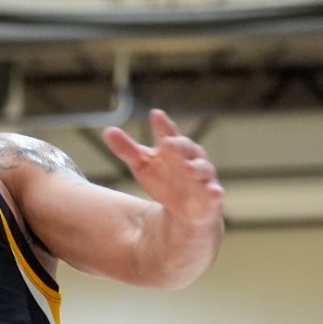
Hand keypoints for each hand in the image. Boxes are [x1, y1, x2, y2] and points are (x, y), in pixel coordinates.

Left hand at [104, 109, 223, 225]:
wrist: (183, 208)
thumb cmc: (163, 179)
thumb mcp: (142, 165)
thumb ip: (127, 149)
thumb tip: (107, 130)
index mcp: (173, 148)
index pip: (168, 133)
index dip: (163, 125)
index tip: (155, 115)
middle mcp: (191, 159)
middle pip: (186, 148)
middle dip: (178, 145)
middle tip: (168, 142)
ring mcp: (203, 177)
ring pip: (203, 169)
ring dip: (197, 167)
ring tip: (189, 168)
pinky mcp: (211, 196)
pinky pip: (215, 193)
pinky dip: (215, 192)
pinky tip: (215, 192)